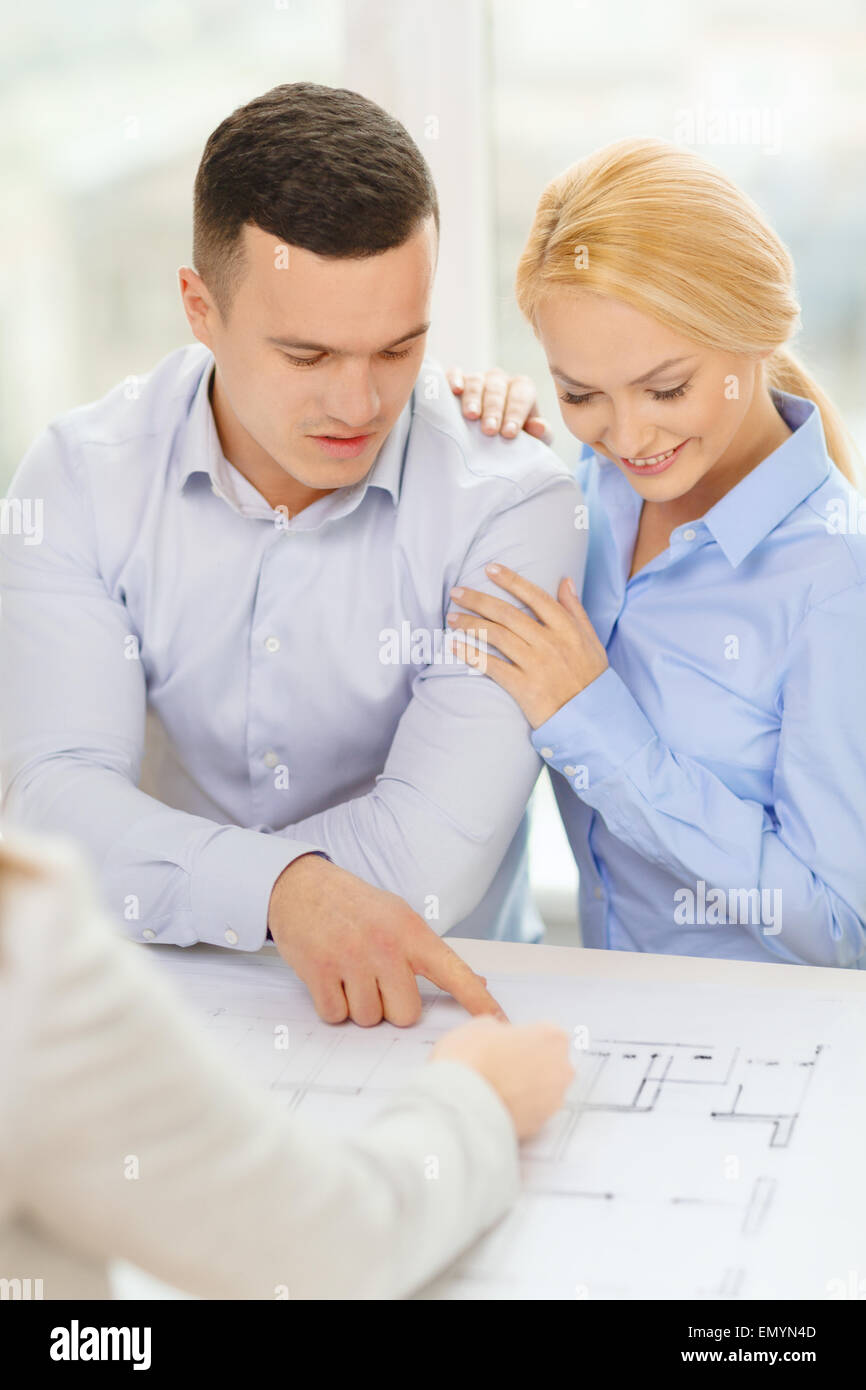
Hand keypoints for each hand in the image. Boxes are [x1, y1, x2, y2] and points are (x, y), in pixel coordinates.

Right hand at [267, 854, 508, 1027]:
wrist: (301, 887)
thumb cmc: (356, 906)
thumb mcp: (399, 917)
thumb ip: (433, 954)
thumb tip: (477, 982)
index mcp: (411, 932)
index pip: (454, 973)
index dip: (478, 1001)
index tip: (500, 1024)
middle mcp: (385, 946)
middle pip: (406, 1013)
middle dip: (390, 1005)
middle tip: (375, 978)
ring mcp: (351, 959)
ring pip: (368, 1019)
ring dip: (358, 1005)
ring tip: (349, 972)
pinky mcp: (318, 972)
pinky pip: (336, 1016)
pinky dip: (332, 1006)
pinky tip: (329, 977)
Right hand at [430, 1017, 574, 1139]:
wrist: (461, 1102)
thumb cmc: (471, 1061)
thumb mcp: (481, 1026)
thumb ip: (502, 1030)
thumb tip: (499, 1037)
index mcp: (552, 1037)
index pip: (548, 1034)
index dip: (526, 1038)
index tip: (512, 1043)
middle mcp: (561, 1069)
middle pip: (552, 1063)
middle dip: (532, 1064)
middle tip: (503, 1065)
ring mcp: (554, 1100)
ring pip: (544, 1090)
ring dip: (527, 1088)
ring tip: (497, 1087)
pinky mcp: (541, 1124)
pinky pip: (533, 1112)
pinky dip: (520, 1109)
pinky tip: (498, 1103)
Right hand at [445, 366, 552, 443]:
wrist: (491, 437)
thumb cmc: (513, 437)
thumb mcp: (533, 440)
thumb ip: (541, 434)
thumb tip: (539, 427)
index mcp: (522, 389)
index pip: (521, 396)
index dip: (516, 414)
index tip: (509, 433)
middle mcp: (500, 380)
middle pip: (497, 389)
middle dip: (494, 410)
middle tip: (490, 430)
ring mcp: (478, 378)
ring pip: (476, 381)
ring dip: (473, 398)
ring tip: (471, 416)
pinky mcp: (457, 380)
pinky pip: (454, 374)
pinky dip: (454, 379)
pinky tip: (455, 390)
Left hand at [446, 563, 607, 728]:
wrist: (593, 719)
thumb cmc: (591, 678)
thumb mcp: (592, 640)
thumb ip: (575, 610)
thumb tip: (565, 580)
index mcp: (567, 629)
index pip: (535, 597)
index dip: (511, 580)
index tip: (489, 569)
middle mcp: (550, 643)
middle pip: (508, 614)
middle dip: (478, 600)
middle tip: (456, 592)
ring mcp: (536, 665)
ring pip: (497, 636)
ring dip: (471, 624)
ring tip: (452, 617)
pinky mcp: (524, 688)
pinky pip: (493, 666)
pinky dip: (472, 654)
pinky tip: (455, 646)